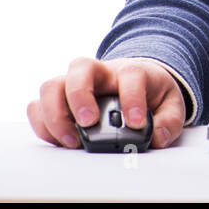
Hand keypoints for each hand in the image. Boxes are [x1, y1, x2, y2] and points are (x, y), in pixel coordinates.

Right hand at [27, 56, 185, 149]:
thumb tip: (158, 136)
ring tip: (71, 140)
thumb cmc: (151, 92)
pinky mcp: (59, 100)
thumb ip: (170, 120)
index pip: (130, 74)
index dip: (132, 97)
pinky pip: (38, 106)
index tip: (136, 122)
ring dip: (55, 114)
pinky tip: (58, 140)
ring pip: (52, 86)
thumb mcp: (170, 104)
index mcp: (131, 71)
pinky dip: (42, 124)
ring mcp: (75, 84)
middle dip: (80, 96)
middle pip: (80, 68)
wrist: (137, 81)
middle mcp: (99, 73)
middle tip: (89, 123)